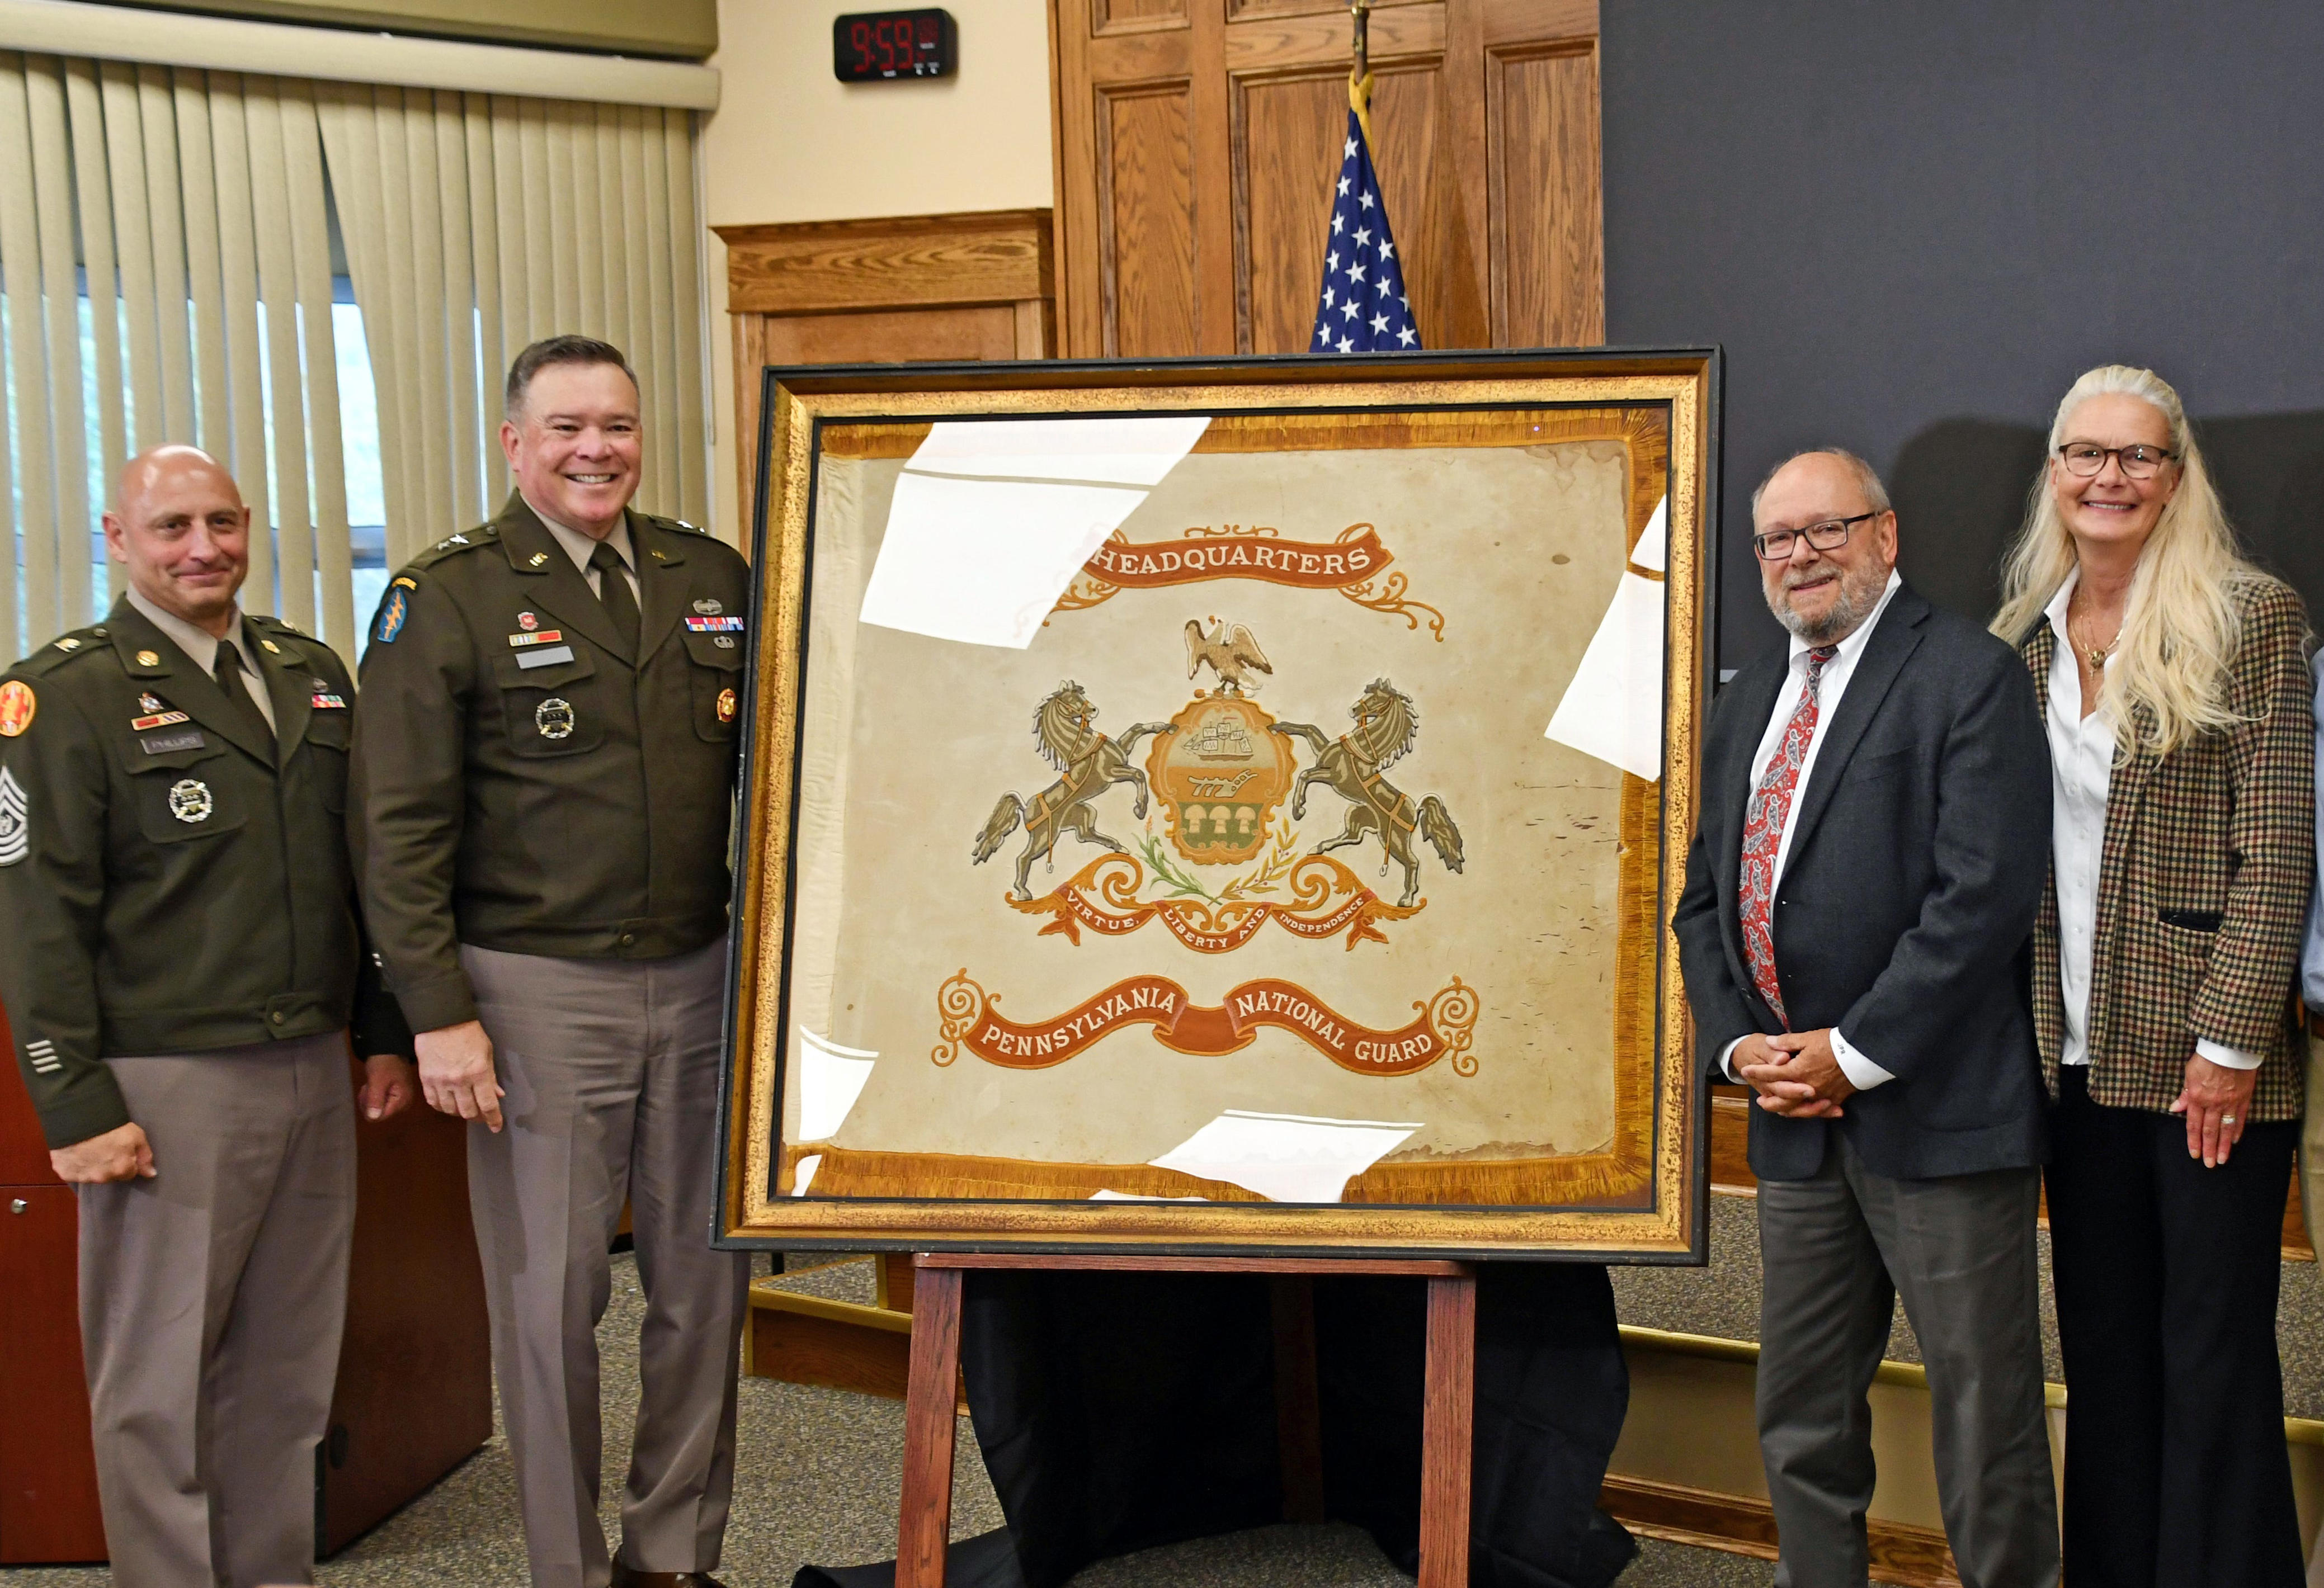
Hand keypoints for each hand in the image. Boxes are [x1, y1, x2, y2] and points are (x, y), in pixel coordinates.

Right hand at [50, 1121, 155, 1182]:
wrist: (77, 1119)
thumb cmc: (110, 1125)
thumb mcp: (136, 1135)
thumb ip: (145, 1156)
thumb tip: (151, 1174)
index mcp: (122, 1169)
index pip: (130, 1173)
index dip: (127, 1161)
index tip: (121, 1151)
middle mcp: (103, 1177)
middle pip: (110, 1176)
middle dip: (110, 1166)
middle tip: (104, 1149)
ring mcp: (82, 1177)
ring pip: (91, 1176)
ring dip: (92, 1167)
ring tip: (89, 1149)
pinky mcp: (65, 1173)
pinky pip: (73, 1173)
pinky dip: (75, 1165)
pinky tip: (75, 1153)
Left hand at [358, 1054, 417, 1120]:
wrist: (389, 1047)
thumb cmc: (384, 1062)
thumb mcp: (377, 1079)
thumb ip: (375, 1099)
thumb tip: (373, 1118)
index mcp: (403, 1101)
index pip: (380, 1116)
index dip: (369, 1105)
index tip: (369, 1089)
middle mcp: (405, 1103)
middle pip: (379, 1114)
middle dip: (370, 1102)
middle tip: (369, 1086)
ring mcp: (401, 1100)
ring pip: (377, 1109)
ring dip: (370, 1098)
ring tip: (372, 1083)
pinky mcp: (396, 1096)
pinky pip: (379, 1103)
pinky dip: (373, 1095)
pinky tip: (375, 1085)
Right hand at [415, 1020, 504, 1131]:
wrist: (442, 1021)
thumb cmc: (468, 1034)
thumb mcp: (487, 1053)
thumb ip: (491, 1077)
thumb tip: (497, 1095)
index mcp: (479, 1073)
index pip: (488, 1104)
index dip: (493, 1119)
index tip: (496, 1126)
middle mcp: (459, 1080)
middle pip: (468, 1112)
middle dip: (477, 1117)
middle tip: (481, 1115)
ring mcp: (441, 1081)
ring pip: (450, 1110)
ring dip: (459, 1112)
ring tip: (464, 1107)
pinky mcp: (426, 1080)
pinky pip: (434, 1103)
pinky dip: (442, 1107)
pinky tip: (448, 1104)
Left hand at [1740, 1028, 1855, 1118]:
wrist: (1863, 1053)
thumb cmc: (1835, 1043)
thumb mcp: (1809, 1038)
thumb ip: (1787, 1042)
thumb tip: (1770, 1042)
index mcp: (1799, 1070)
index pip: (1772, 1073)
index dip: (1757, 1072)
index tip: (1745, 1071)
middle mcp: (1808, 1087)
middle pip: (1783, 1099)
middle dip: (1770, 1101)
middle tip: (1760, 1101)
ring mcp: (1822, 1095)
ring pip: (1800, 1109)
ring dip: (1787, 1110)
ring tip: (1779, 1110)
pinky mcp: (1836, 1099)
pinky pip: (1820, 1111)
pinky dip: (1811, 1113)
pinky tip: (1806, 1112)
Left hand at [2170, 1053, 2256, 1167]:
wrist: (2229, 1048)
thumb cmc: (2205, 1059)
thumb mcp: (2188, 1074)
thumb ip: (2184, 1094)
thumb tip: (2174, 1108)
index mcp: (2196, 1098)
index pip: (2193, 1125)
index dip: (2193, 1141)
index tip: (2194, 1154)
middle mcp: (2212, 1104)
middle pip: (2209, 1131)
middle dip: (2209, 1150)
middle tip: (2210, 1165)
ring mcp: (2229, 1103)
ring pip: (2225, 1129)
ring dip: (2224, 1146)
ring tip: (2223, 1160)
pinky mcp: (2243, 1099)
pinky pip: (2239, 1119)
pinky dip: (2236, 1131)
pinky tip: (2235, 1141)